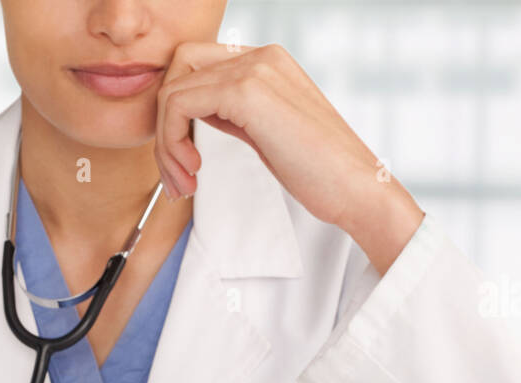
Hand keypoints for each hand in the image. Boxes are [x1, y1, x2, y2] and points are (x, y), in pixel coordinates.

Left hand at [153, 41, 424, 273]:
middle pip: (177, 72)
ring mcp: (253, 69)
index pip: (194, 68)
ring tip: (184, 183)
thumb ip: (232, 115)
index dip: (176, 115)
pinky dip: (172, 143)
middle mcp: (259, 56)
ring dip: (166, 145)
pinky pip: (179, 105)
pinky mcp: (246, 92)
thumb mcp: (266, 133)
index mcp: (266, 62)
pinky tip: (193, 172)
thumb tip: (192, 115)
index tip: (184, 163)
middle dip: (163, 127)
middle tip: (176, 176)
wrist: (357, 188)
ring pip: (171, 92)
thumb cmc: (319, 171)